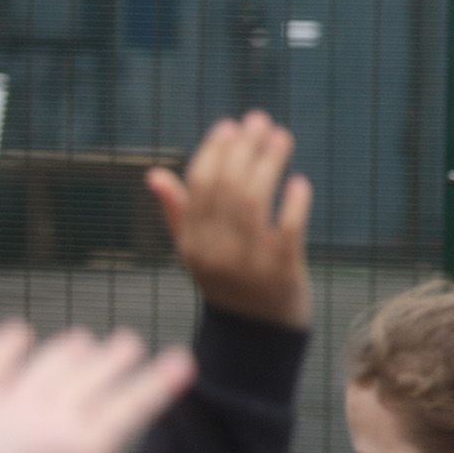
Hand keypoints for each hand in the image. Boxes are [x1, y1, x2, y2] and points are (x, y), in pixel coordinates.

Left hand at [0, 321, 194, 452]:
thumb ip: (96, 440)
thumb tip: (107, 419)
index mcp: (89, 444)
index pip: (135, 401)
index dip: (161, 378)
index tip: (183, 360)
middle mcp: (60, 411)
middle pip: (103, 366)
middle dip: (120, 352)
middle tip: (128, 345)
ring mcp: (18, 394)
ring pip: (61, 353)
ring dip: (76, 346)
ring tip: (83, 342)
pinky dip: (13, 341)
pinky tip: (23, 335)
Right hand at [147, 112, 313, 329]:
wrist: (257, 332)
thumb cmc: (227, 279)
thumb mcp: (196, 251)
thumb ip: (178, 213)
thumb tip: (153, 174)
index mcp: (192, 244)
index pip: (199, 188)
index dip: (213, 152)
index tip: (229, 125)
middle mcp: (216, 252)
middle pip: (228, 189)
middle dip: (244, 149)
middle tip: (260, 120)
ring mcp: (250, 263)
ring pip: (255, 204)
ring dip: (270, 165)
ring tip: (282, 136)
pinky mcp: (283, 271)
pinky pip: (288, 232)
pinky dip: (294, 204)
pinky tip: (300, 181)